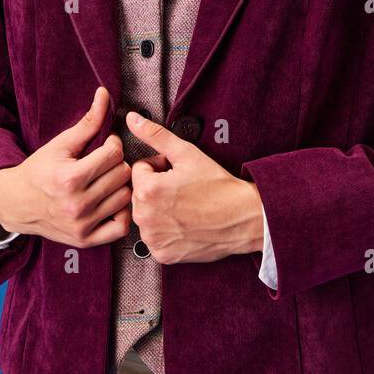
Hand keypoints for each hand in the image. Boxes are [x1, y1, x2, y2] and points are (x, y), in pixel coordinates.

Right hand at [0, 87, 131, 247]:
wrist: (16, 203)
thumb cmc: (39, 170)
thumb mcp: (60, 144)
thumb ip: (87, 122)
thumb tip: (105, 94)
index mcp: (69, 178)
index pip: (114, 154)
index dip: (113, 144)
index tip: (106, 145)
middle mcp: (77, 204)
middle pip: (122, 175)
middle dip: (118, 163)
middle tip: (107, 162)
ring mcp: (82, 225)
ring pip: (125, 198)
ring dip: (121, 185)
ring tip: (108, 179)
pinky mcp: (86, 240)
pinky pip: (121, 227)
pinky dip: (122, 213)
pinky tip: (111, 201)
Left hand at [126, 110, 264, 263]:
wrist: (242, 218)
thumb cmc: (217, 186)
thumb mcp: (186, 153)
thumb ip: (155, 134)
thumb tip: (131, 119)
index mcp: (147, 190)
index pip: (139, 170)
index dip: (159, 168)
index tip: (178, 173)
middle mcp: (145, 218)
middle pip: (140, 194)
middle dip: (157, 188)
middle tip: (183, 189)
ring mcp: (153, 239)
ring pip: (146, 215)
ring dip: (159, 209)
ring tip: (185, 206)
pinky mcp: (163, 255)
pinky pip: (154, 238)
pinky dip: (166, 231)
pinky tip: (184, 224)